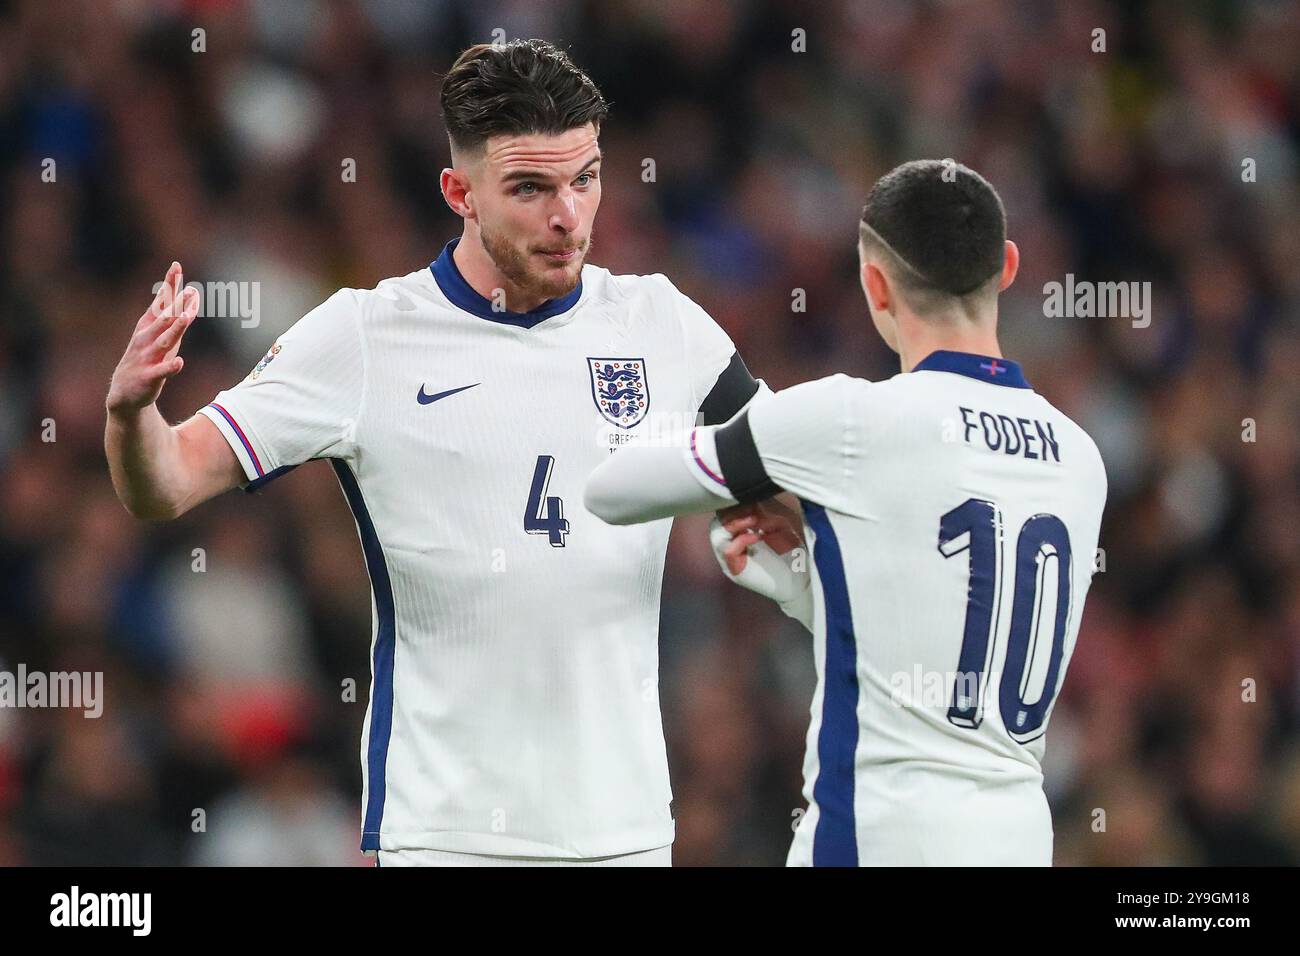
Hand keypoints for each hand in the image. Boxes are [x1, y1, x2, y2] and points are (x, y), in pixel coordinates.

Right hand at [106, 261, 199, 414]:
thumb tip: (187, 291)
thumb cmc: (146, 359)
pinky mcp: (149, 377)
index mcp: (148, 327)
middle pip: (164, 319)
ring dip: (175, 329)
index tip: (176, 266)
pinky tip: (179, 362)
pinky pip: (161, 371)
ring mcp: (147, 358)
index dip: (169, 285)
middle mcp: (146, 339)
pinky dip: (170, 366)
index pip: (160, 302)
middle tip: (189, 290)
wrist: (124, 394)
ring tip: (187, 317)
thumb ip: (172, 315)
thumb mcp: (157, 335)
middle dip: (176, 305)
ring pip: (163, 341)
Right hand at [715, 500, 802, 574]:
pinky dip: (741, 539)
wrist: (801, 579)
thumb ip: (763, 513)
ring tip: (754, 520)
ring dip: (734, 523)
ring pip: (716, 535)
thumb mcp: (779, 525)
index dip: (734, 503)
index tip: (751, 496)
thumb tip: (750, 501)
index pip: (724, 513)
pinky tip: (757, 536)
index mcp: (739, 533)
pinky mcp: (735, 571)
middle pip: (716, 522)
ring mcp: (732, 559)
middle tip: (752, 508)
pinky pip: (728, 551)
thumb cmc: (792, 551)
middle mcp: (731, 545)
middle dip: (732, 512)